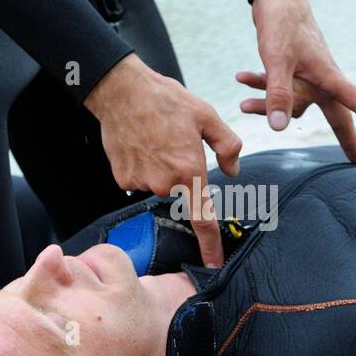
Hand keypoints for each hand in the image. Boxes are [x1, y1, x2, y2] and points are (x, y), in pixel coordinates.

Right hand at [86, 54, 241, 267]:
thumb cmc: (166, 101)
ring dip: (162, 170)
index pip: (203, 219)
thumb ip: (228, 146)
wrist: (122, 91)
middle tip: (175, 143)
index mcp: (189, 170)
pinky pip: (140, 182)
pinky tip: (140, 145)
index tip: (214, 264)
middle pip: (181, 193)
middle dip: (182, 175)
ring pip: (160, 186)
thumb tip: (233, 172)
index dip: (210, 245)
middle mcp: (165, 183)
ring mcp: (141, 183)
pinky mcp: (123, 180)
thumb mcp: (207, 117)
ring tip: (156, 139)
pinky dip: (143, 167)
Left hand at [245, 0, 355, 164]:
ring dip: (268, 105)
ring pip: (297, 102)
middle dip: (347, 139)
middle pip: (338, 115)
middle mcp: (324, 78)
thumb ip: (277, 94)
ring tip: (243, 104)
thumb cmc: (282, 22)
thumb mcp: (277, 59)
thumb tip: (279, 128)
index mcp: (329, 77)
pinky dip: (262, 85)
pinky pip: (282, 86)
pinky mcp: (295, 66)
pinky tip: (241, 79)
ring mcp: (310, 73)